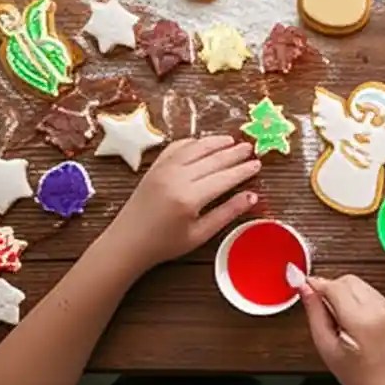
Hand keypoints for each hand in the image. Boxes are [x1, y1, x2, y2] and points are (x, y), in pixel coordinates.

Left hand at [100, 136, 259, 271]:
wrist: (127, 242)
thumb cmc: (166, 244)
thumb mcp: (200, 234)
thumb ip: (227, 213)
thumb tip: (252, 196)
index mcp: (190, 197)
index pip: (225, 177)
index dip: (243, 170)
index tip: (257, 164)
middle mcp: (177, 178)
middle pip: (212, 159)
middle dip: (234, 153)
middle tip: (250, 148)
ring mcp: (163, 170)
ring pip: (195, 148)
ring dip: (215, 143)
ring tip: (232, 141)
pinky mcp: (154, 167)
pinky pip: (176, 148)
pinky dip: (192, 143)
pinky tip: (202, 143)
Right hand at [301, 274, 384, 384]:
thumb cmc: (358, 377)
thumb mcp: (327, 347)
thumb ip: (315, 313)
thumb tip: (304, 288)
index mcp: (363, 319)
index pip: (334, 285)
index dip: (316, 284)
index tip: (303, 285)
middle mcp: (381, 308)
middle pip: (348, 280)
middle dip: (332, 289)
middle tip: (324, 313)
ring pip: (360, 284)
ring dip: (346, 294)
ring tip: (343, 323)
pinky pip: (372, 293)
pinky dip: (360, 301)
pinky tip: (357, 324)